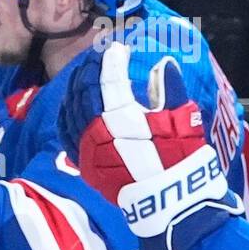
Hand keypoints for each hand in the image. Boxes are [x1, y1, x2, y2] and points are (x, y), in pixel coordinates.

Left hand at [62, 41, 241, 249]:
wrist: (169, 201)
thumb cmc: (180, 160)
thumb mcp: (182, 122)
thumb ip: (169, 89)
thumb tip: (162, 62)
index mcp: (123, 118)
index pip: (109, 79)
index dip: (111, 59)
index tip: (116, 47)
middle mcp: (99, 131)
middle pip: (84, 91)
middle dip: (90, 69)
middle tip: (98, 57)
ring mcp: (88, 148)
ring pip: (71, 109)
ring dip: (76, 88)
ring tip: (84, 74)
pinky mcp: (84, 162)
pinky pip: (66, 132)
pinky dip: (67, 113)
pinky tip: (72, 103)